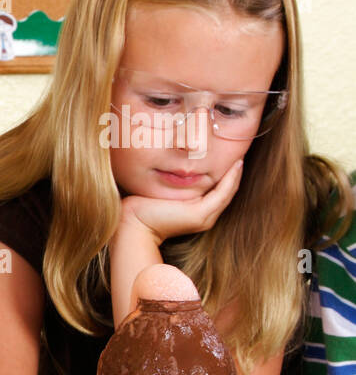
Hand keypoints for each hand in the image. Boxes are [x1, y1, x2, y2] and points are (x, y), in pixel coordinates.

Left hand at [119, 159, 242, 243]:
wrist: (132, 223)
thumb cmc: (142, 205)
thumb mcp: (165, 190)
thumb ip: (177, 181)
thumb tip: (180, 162)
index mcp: (198, 211)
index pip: (219, 191)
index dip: (227, 174)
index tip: (231, 154)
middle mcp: (205, 217)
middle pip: (227, 191)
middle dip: (235, 172)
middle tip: (242, 151)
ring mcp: (204, 217)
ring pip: (228, 192)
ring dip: (237, 174)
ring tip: (242, 156)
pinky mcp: (200, 214)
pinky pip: (222, 194)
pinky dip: (230, 179)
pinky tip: (236, 165)